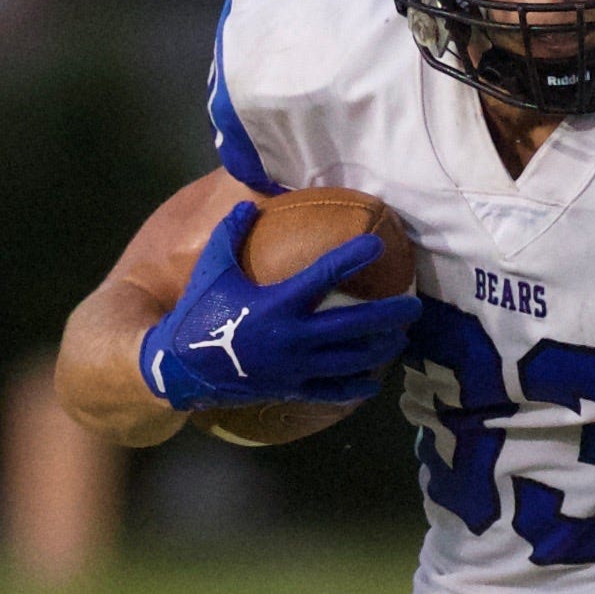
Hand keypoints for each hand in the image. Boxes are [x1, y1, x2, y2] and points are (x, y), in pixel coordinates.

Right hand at [137, 200, 419, 412]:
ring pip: (351, 361)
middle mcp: (293, 337)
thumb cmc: (200, 314)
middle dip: (388, 315)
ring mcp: (296, 368)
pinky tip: (372, 382)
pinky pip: (333, 392)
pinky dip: (356, 388)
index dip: (352, 258)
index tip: (377, 244)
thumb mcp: (212, 269)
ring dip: (380, 349)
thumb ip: (231, 233)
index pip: (324, 276)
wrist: (181, 368)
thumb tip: (250, 202)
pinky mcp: (292, 390)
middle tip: (413, 304)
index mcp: (277, 304)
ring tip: (399, 338)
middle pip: (354, 326)